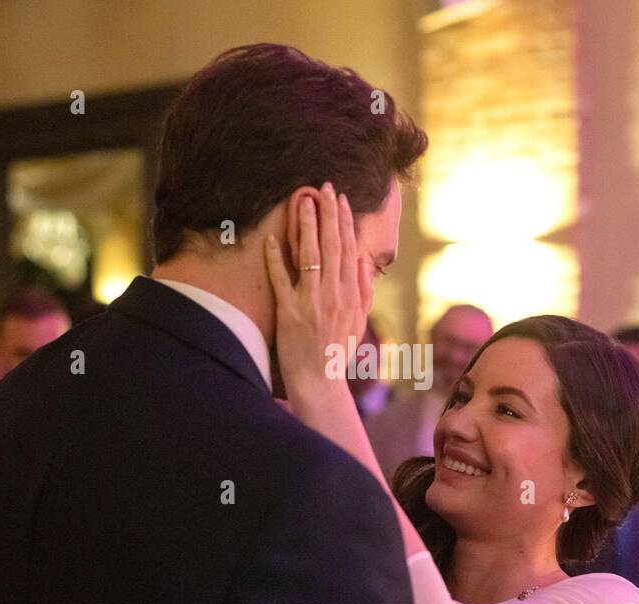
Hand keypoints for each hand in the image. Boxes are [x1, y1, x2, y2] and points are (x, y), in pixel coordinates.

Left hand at [264, 182, 365, 401]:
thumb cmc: (337, 352)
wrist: (319, 381)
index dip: (345, 223)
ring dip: (307, 226)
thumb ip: (364, 290)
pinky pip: (281, 280)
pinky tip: (273, 239)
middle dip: (329, 214)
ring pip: (310, 256)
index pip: (349, 250)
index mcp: (350, 294)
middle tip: (324, 189)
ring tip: (303, 202)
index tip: (341, 200)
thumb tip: (366, 261)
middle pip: (332, 246)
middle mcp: (333, 294)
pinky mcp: (289, 312)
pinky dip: (276, 259)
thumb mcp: (359, 321)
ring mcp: (311, 302)